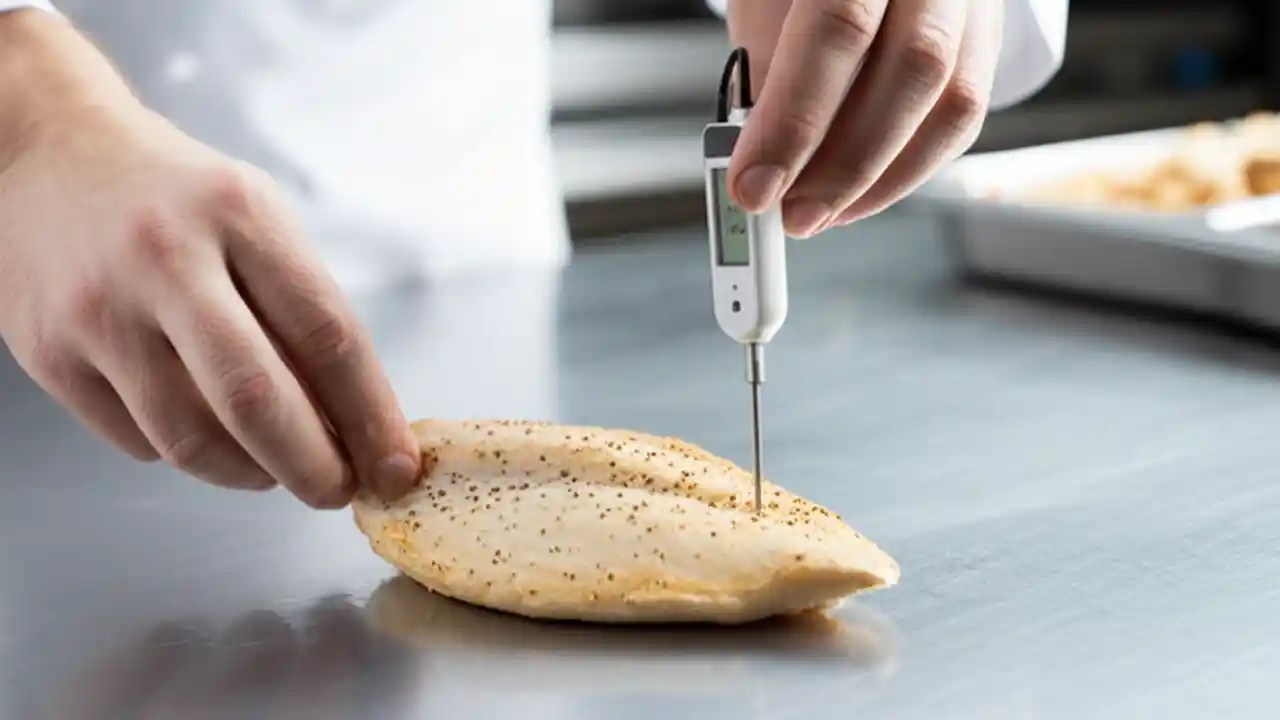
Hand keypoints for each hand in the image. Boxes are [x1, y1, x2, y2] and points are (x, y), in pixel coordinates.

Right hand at [0, 12, 418, 506]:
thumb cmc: (176, 195)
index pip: (327, 336)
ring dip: (251, 473)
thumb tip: (353, 423)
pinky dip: (186, 453)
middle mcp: (165, 259)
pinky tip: (205, 431)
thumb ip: (304, 310)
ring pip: (191, 438)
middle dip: (313, 467)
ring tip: (275, 467)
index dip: (371, 416)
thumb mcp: (257, 218)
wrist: (46, 153)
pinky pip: (137, 441)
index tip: (394, 467)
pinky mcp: (49, 352)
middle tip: (337, 491)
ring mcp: (99, 310)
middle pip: (257, 400)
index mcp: (239, 215)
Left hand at [727, 0, 1004, 235]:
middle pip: (913, 68)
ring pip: (954, 102)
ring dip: (883, 179)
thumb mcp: (766, 2)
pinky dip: (909, 168)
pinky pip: (962, 117)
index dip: (796, 118)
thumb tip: (761, 161)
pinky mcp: (988, 40)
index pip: (838, 28)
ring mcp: (974, 4)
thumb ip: (769, 69)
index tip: (755, 186)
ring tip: (823, 212)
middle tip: (793, 213)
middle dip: (845, 163)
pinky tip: (861, 193)